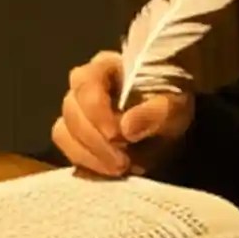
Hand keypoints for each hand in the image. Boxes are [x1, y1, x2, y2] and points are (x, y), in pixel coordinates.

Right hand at [51, 52, 194, 176]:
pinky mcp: (74, 136)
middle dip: (96, 140)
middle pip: (71, 110)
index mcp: (105, 67)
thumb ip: (154, 113)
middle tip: (122, 162)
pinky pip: (67, 149)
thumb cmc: (170, 106)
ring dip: (90, 154)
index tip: (116, 135)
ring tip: (119, 168)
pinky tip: (108, 170)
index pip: (86, 82)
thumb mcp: (174, 107)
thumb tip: (126, 128)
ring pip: (64, 132)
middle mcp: (83, 86)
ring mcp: (75, 111)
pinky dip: (86, 162)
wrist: (169, 127)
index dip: (96, 110)